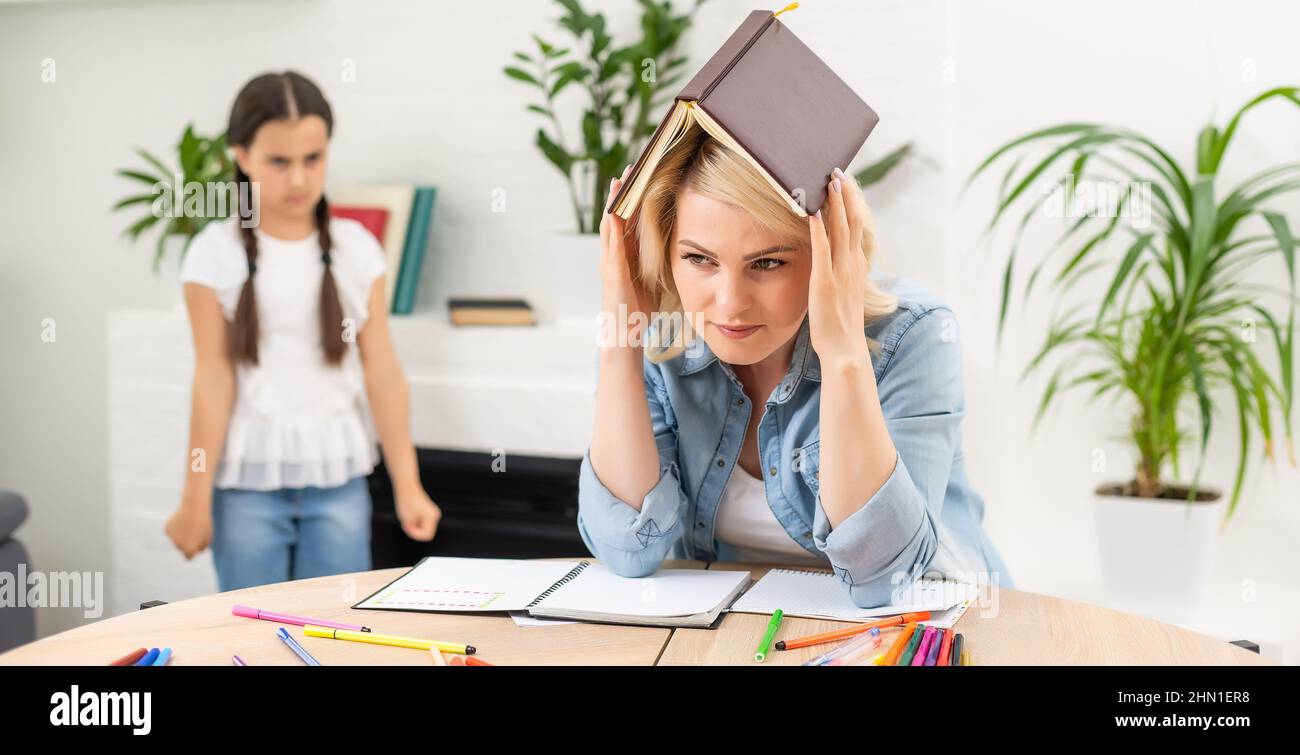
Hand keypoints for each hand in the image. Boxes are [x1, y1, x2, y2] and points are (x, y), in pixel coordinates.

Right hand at [164, 503, 211, 559]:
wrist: (195, 508)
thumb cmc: (205, 523)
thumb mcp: (209, 536)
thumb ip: (203, 546)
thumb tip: (198, 551)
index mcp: (189, 550)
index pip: (189, 557)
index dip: (193, 551)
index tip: (196, 545)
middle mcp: (178, 546)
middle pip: (182, 547)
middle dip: (187, 541)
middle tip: (194, 530)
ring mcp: (172, 538)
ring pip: (176, 539)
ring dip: (181, 534)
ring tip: (189, 523)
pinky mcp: (167, 529)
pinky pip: (172, 530)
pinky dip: (176, 527)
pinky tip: (182, 520)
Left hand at [395, 486, 440, 541]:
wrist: (406, 486)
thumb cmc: (406, 502)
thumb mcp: (407, 520)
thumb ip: (414, 529)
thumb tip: (418, 532)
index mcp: (432, 517)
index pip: (426, 535)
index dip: (414, 534)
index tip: (405, 525)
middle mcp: (435, 515)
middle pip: (426, 532)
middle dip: (415, 531)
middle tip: (405, 522)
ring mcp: (432, 513)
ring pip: (424, 528)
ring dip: (414, 526)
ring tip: (406, 517)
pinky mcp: (428, 511)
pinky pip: (422, 523)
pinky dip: (415, 522)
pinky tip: (408, 515)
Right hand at [600, 165, 654, 347]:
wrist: (626, 335)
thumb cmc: (639, 312)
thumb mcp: (654, 280)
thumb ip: (660, 263)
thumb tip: (680, 250)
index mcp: (625, 255)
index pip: (629, 220)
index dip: (635, 199)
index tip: (643, 177)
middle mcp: (613, 254)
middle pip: (618, 215)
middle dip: (624, 192)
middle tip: (632, 167)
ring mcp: (609, 262)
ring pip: (610, 223)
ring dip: (614, 201)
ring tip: (620, 179)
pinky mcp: (611, 271)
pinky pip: (611, 243)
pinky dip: (612, 224)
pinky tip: (615, 209)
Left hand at [808, 167, 872, 366]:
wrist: (844, 352)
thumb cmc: (839, 327)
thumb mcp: (842, 294)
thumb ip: (839, 275)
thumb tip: (830, 263)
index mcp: (856, 267)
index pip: (857, 227)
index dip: (853, 203)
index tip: (846, 182)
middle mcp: (852, 265)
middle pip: (853, 221)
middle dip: (846, 194)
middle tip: (838, 170)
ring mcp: (840, 273)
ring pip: (840, 230)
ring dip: (835, 204)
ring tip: (830, 180)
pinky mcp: (824, 282)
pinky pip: (822, 250)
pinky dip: (818, 230)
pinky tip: (812, 212)